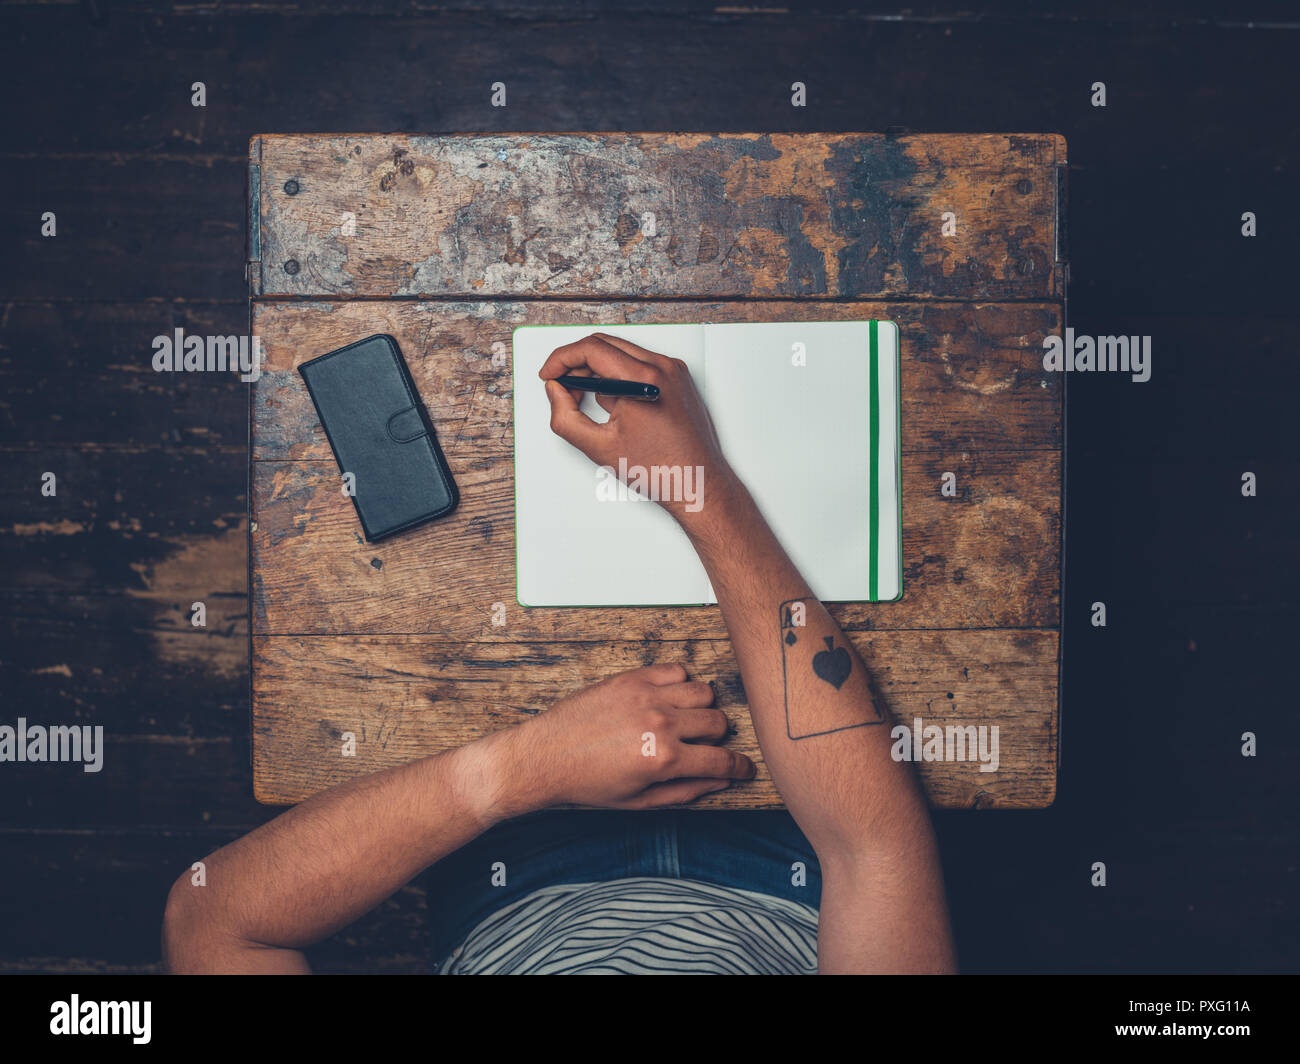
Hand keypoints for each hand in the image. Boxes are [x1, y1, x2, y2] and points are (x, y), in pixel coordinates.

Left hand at [480, 664, 756, 814]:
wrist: (545, 757)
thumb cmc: (587, 784)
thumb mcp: (640, 801)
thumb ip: (686, 791)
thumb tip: (721, 782)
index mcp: (663, 760)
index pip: (722, 761)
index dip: (741, 767)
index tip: (745, 767)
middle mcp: (660, 724)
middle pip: (719, 722)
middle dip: (718, 738)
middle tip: (701, 746)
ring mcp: (646, 696)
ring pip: (703, 693)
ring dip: (701, 709)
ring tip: (684, 722)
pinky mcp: (632, 678)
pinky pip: (677, 671)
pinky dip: (680, 684)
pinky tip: (667, 700)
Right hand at [539, 333, 737, 526]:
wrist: (698, 484)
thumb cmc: (662, 470)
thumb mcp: (600, 447)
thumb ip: (566, 417)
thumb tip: (555, 391)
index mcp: (645, 378)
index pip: (591, 348)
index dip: (561, 359)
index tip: (548, 374)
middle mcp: (663, 368)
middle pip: (605, 346)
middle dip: (578, 365)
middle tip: (564, 390)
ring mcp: (674, 372)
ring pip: (621, 355)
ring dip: (599, 374)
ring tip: (596, 408)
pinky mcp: (678, 380)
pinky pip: (639, 366)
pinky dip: (621, 380)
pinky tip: (618, 409)